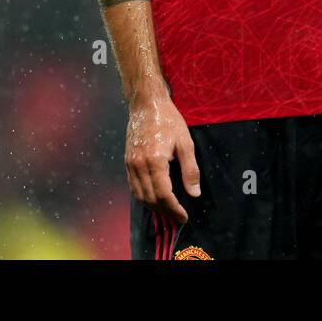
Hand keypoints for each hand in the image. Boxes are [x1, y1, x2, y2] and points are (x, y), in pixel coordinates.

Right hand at [125, 88, 200, 223]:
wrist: (146, 104)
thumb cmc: (168, 120)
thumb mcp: (185, 143)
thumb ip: (190, 170)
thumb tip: (194, 193)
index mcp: (155, 160)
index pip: (163, 194)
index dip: (174, 209)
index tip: (184, 216)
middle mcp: (139, 164)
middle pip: (150, 198)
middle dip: (164, 211)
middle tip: (177, 216)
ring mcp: (131, 163)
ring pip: (139, 195)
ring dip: (153, 206)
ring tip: (167, 210)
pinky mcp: (127, 161)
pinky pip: (133, 186)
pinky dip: (143, 196)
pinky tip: (153, 198)